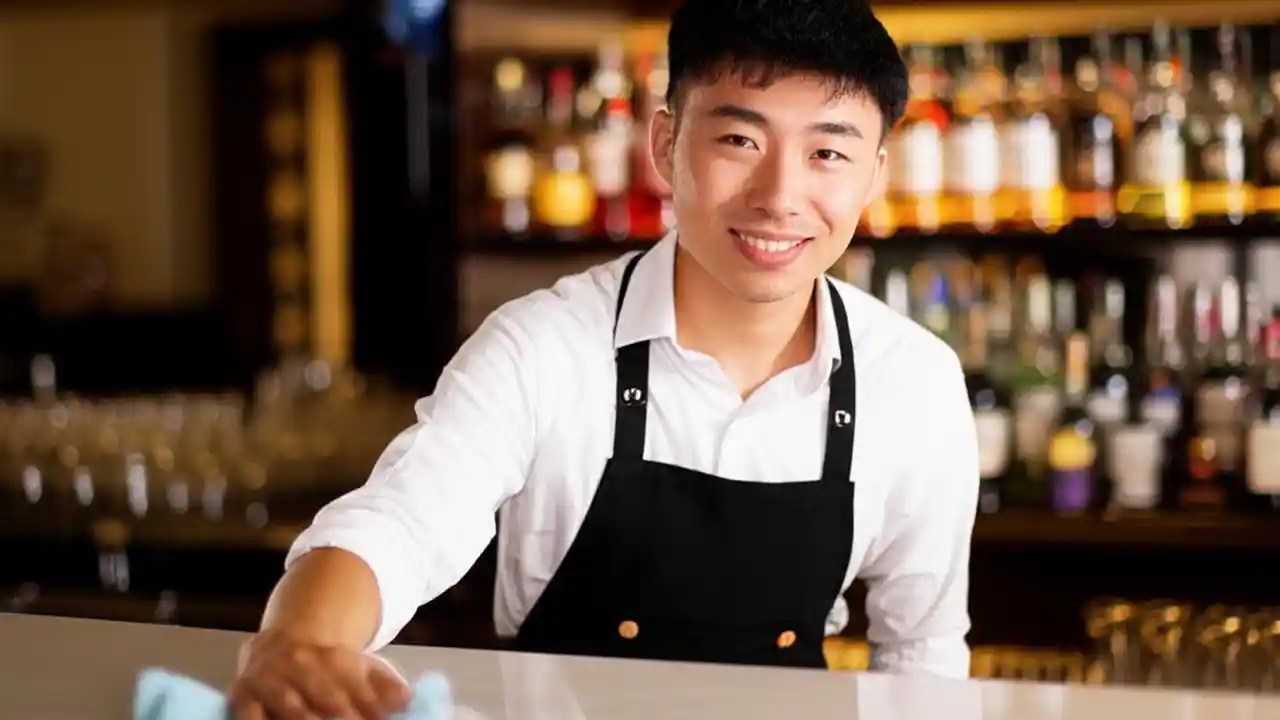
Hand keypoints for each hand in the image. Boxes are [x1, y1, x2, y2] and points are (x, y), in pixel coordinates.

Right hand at [228, 628, 410, 719]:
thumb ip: (383, 686)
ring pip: (289, 709)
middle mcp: (301, 665)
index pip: (357, 688)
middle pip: (325, 698)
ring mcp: (270, 680)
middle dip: (340, 717)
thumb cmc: (326, 669)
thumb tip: (405, 701)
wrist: (279, 644)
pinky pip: (250, 717)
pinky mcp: (243, 695)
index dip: (370, 706)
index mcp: (334, 659)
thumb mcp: (360, 669)